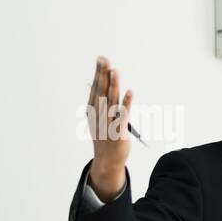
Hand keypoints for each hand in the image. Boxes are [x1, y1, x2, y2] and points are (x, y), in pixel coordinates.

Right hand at [86, 55, 131, 200]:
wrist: (106, 161)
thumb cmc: (105, 137)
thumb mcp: (98, 119)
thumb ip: (101, 103)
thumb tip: (106, 83)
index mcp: (92, 111)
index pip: (95, 89)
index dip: (98, 74)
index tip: (101, 59)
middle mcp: (98, 116)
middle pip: (101, 92)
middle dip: (103, 75)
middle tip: (104, 59)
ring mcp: (107, 123)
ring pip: (111, 101)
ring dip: (113, 85)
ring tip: (114, 71)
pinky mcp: (118, 131)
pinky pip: (123, 115)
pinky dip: (126, 103)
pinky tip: (129, 91)